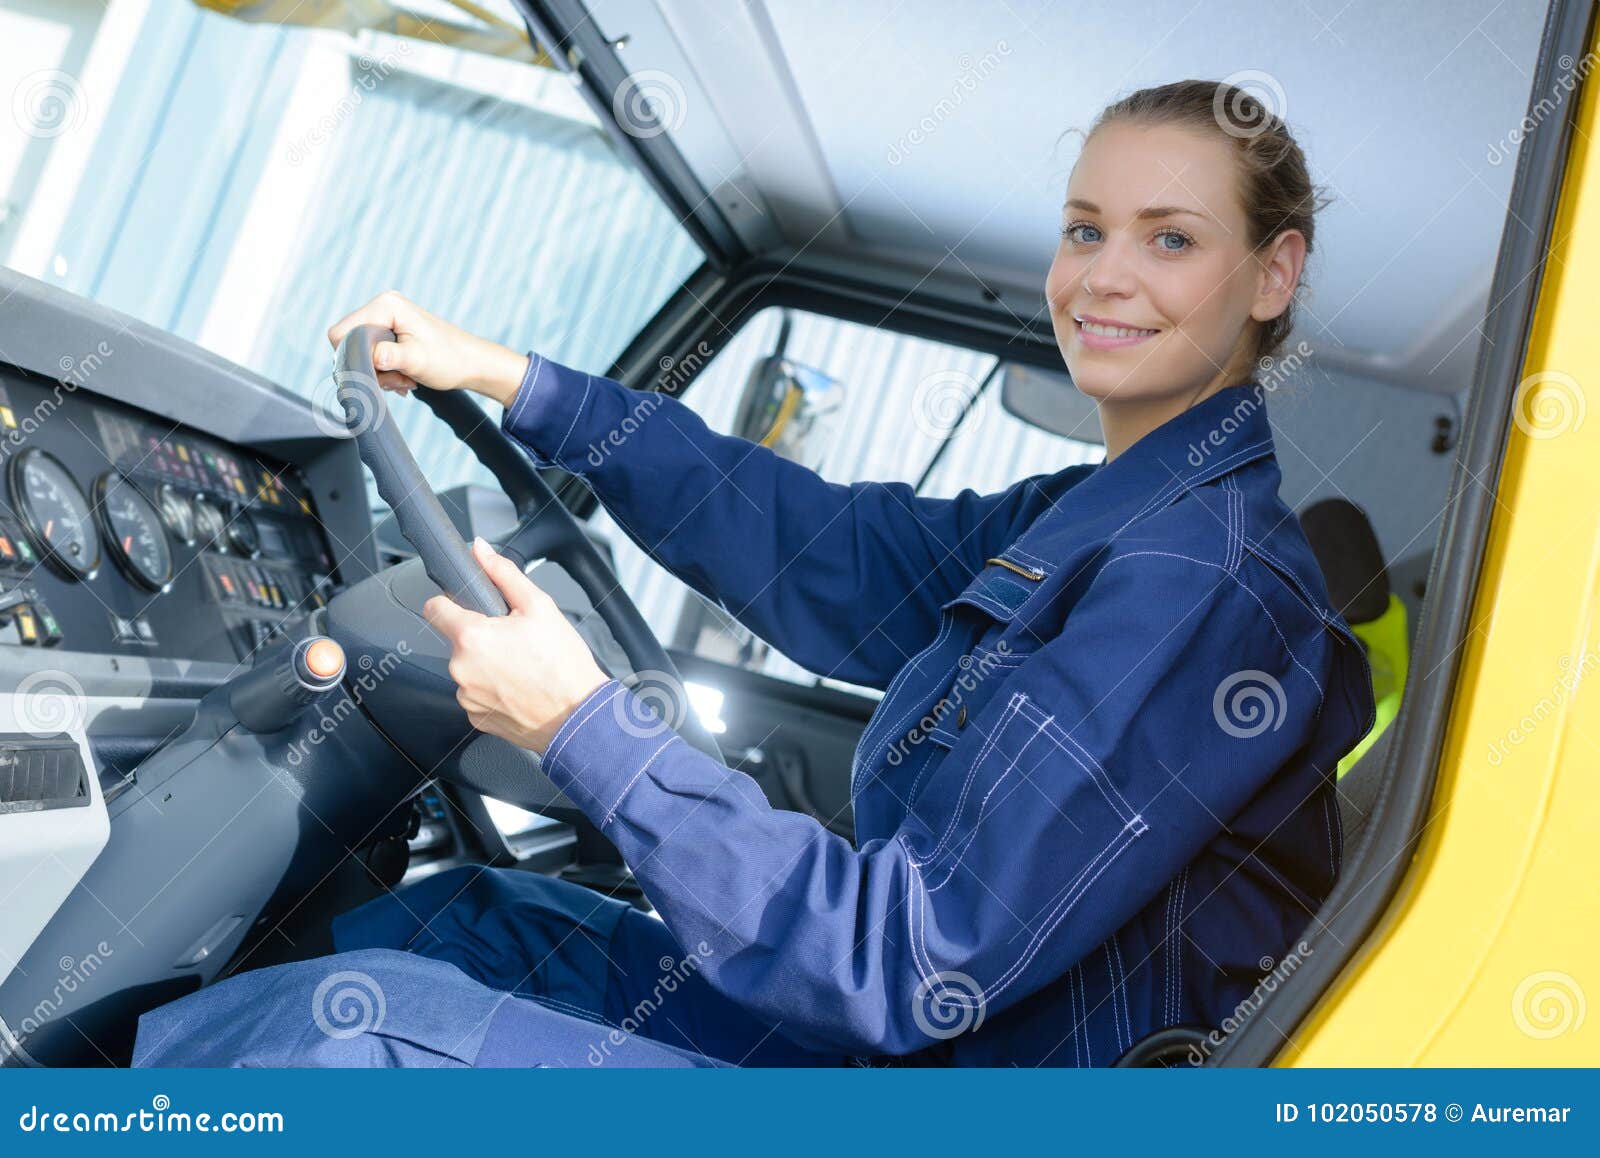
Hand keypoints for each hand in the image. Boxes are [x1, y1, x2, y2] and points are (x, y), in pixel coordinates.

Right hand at [328, 291, 528, 406]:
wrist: (473, 363)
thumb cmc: (450, 360)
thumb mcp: (417, 360)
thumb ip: (389, 357)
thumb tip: (365, 357)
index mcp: (385, 305)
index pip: (340, 332)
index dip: (351, 357)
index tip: (376, 373)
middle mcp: (382, 307)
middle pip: (349, 343)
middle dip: (369, 368)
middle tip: (397, 379)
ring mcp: (386, 319)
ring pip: (361, 353)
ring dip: (380, 373)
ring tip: (406, 379)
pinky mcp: (391, 333)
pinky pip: (373, 355)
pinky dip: (386, 372)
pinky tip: (406, 377)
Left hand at [423, 539, 609, 753]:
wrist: (579, 718)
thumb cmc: (564, 665)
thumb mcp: (539, 606)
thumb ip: (503, 574)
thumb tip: (481, 550)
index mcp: (471, 637)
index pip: (434, 609)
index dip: (450, 602)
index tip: (466, 606)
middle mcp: (461, 669)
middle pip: (458, 641)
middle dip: (481, 637)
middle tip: (515, 642)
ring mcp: (467, 697)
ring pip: (468, 668)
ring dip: (486, 665)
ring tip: (521, 668)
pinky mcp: (476, 718)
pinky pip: (477, 694)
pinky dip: (493, 690)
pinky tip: (519, 688)